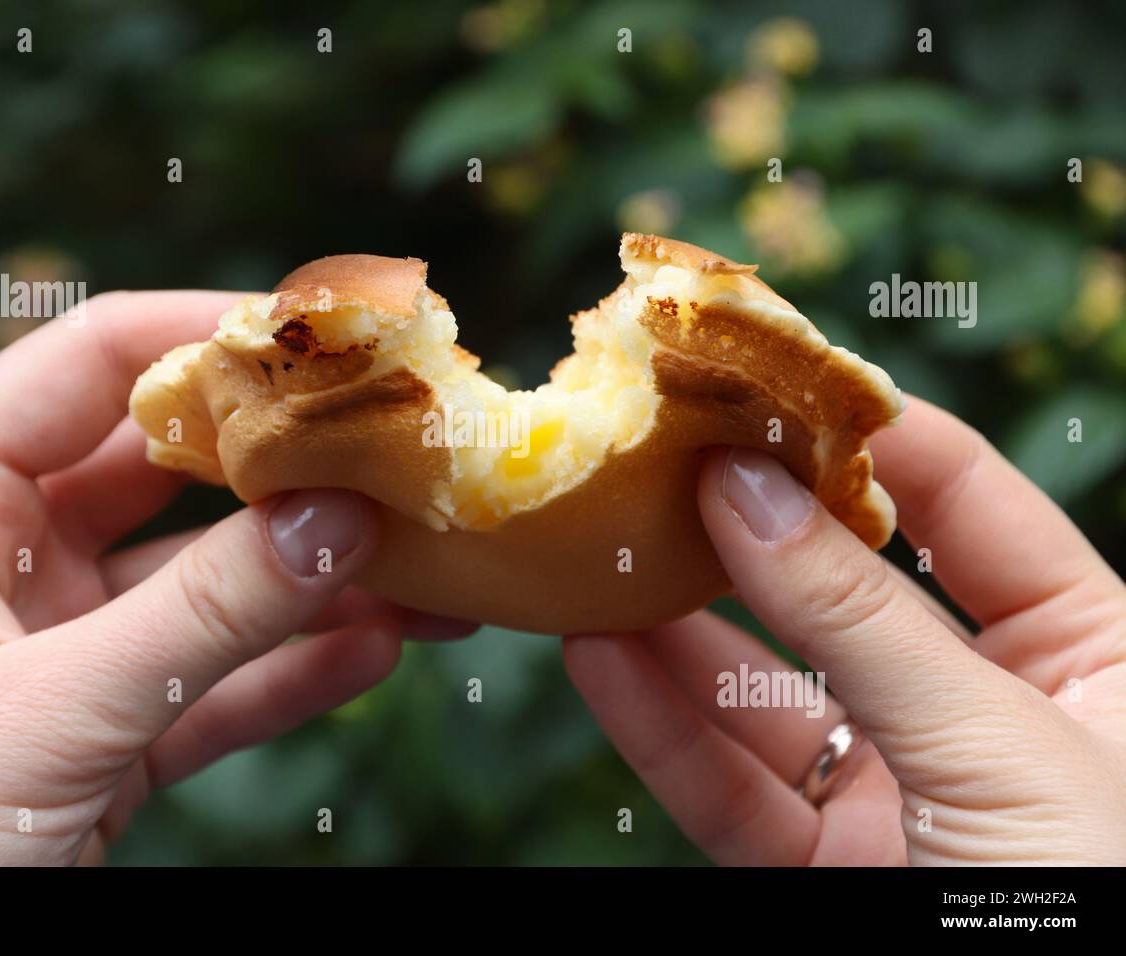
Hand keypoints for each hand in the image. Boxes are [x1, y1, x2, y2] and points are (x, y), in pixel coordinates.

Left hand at [0, 291, 470, 864]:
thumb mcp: (44, 713)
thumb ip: (200, 616)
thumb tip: (337, 520)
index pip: (90, 366)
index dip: (208, 337)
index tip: (326, 343)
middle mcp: (6, 555)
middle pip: (172, 469)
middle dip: (289, 465)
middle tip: (398, 451)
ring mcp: (63, 645)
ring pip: (212, 584)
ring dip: (320, 577)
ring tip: (426, 564)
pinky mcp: (106, 730)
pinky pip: (218, 680)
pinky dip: (297, 669)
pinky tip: (380, 647)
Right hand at [565, 395, 1125, 864]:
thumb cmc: (1098, 899)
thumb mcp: (996, 746)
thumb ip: (857, 617)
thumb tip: (743, 488)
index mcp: (1094, 656)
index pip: (967, 505)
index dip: (870, 436)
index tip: (769, 379)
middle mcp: (989, 712)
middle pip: (848, 589)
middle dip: (750, 525)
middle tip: (659, 457)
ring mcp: (900, 794)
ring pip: (767, 689)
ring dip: (676, 623)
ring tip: (598, 550)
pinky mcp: (825, 869)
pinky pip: (729, 785)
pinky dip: (658, 722)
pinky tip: (597, 655)